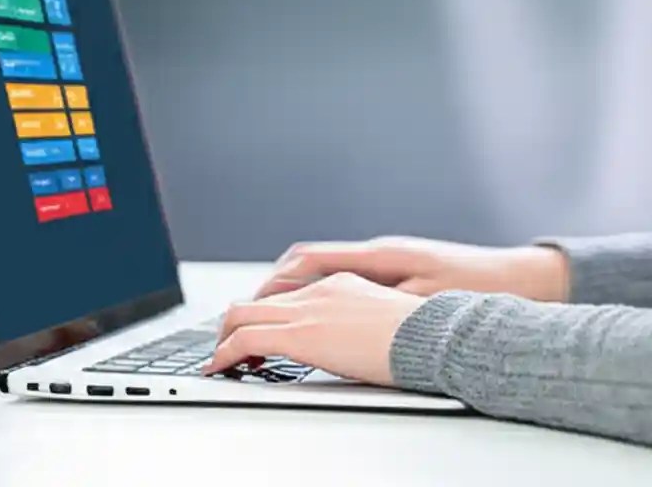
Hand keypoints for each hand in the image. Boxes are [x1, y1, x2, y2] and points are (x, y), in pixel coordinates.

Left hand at [204, 273, 425, 385]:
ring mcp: (307, 309)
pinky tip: (219, 367)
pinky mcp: (299, 333)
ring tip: (220, 360)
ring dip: (225, 338)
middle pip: (257, 299)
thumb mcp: (385, 320)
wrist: (431, 336)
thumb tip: (354, 344)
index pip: (287, 295)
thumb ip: (361, 323)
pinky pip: (245, 338)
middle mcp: (318, 290)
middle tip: (229, 346)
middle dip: (235, 324)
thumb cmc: (420, 336)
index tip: (259, 335)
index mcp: (340, 284)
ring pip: (241, 315)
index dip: (265, 315)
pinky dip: (224, 353)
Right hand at [254, 236, 569, 301]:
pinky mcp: (399, 270)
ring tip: (272, 314)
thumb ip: (383, 305)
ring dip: (295, 287)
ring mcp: (388, 259)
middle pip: (309, 261)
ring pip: (325, 268)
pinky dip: (319, 290)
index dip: (275, 281)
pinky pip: (344, 276)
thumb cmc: (479, 288)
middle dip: (275, 285)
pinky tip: (317, 312)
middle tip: (249, 312)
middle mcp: (380, 251)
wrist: (521, 278)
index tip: (252, 302)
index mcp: (382, 255)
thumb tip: (343, 310)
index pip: (310, 259)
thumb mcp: (428, 302)